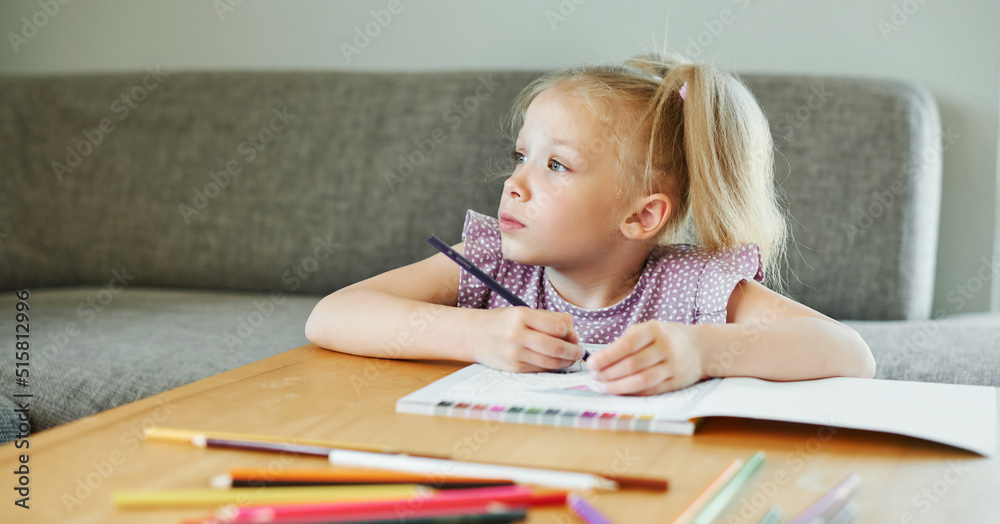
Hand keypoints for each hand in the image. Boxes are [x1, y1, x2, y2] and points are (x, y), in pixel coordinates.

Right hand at [471, 307, 583, 371]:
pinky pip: (541, 369)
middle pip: (556, 348)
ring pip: (551, 362)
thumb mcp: (523, 312)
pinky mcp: (514, 368)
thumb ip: (550, 318)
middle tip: (579, 351)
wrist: (474, 335)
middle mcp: (517, 335)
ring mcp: (515, 354)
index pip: (557, 327)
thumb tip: (573, 331)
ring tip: (570, 357)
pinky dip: (552, 366)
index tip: (573, 334)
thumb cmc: (503, 322)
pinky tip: (555, 361)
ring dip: (566, 361)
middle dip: (573, 351)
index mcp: (521, 316)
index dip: (570, 333)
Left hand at [587, 321, 704, 394]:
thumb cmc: (665, 337)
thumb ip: (628, 341)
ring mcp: (673, 366)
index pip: (627, 344)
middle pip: (632, 364)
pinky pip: (651, 390)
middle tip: (594, 376)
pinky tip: (620, 391)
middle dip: (609, 373)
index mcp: (654, 330)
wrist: (700, 347)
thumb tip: (601, 359)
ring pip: (641, 380)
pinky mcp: (676, 382)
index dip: (607, 356)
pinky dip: (632, 392)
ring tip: (603, 386)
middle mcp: (666, 347)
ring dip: (618, 386)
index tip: (591, 363)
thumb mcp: (648, 329)